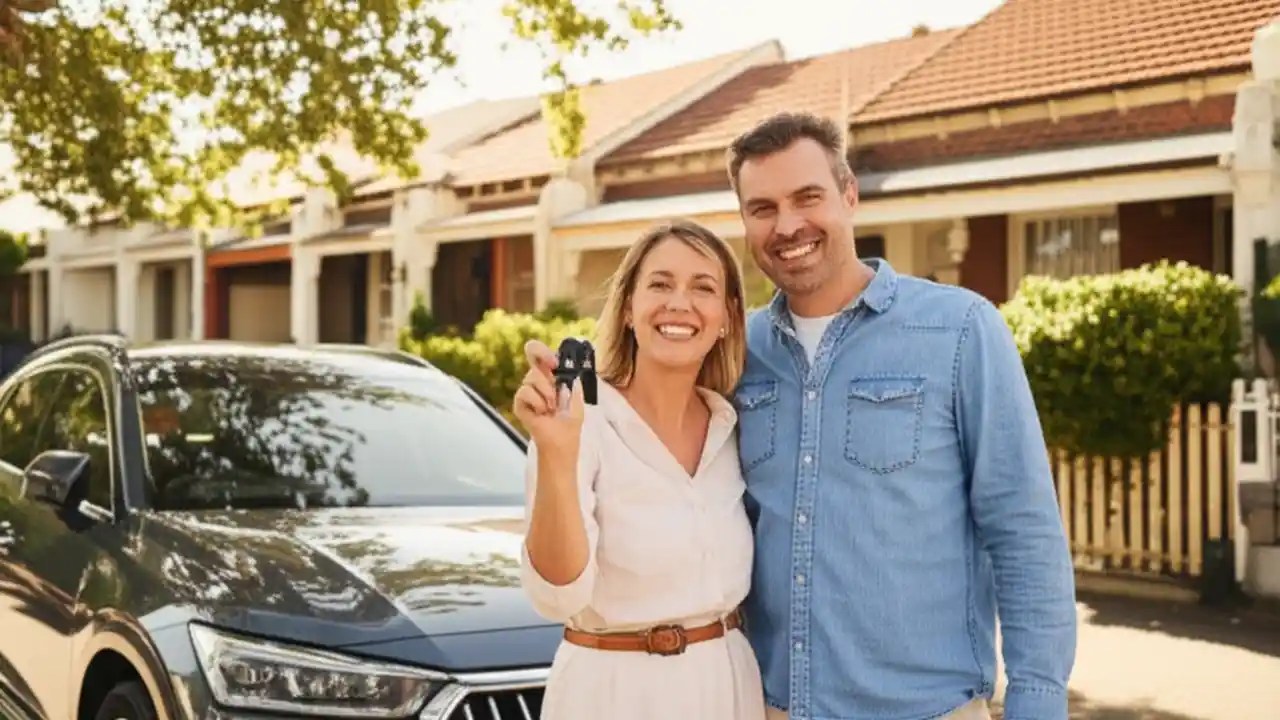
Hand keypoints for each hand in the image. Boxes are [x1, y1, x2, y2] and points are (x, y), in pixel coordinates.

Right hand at [513, 340, 584, 458]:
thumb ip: (575, 386)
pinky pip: (524, 392)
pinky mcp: (519, 404)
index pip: (539, 356)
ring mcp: (527, 393)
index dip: (542, 352)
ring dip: (546, 393)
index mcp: (550, 379)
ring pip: (531, 377)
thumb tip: (572, 375)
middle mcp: (536, 383)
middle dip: (549, 379)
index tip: (553, 361)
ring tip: (550, 408)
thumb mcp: (577, 402)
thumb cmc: (569, 426)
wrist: (561, 443)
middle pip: (534, 364)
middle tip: (556, 396)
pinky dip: (536, 402)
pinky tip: (541, 412)